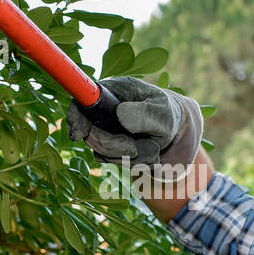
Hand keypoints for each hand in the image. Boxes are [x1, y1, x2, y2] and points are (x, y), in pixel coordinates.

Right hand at [66, 76, 202, 168]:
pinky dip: (136, 162)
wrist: (179, 134)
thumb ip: (145, 114)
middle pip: (89, 133)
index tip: (79, 134)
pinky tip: (150, 153)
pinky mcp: (111, 149)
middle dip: (111, 144)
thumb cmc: (170, 115)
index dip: (75, 117)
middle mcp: (104, 111)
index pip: (81, 100)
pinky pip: (115, 162)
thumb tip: (120, 115)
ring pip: (103, 152)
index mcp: (113, 92)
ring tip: (153, 146)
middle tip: (132, 146)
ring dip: (131, 155)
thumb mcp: (164, 113)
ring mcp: (106, 131)